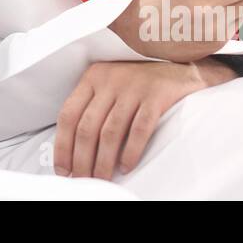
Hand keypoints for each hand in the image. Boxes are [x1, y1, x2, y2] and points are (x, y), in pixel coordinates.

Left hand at [54, 58, 234, 178]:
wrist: (181, 63)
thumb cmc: (140, 81)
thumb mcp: (110, 83)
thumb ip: (93, 105)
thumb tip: (74, 149)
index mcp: (93, 77)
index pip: (68, 114)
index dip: (63, 145)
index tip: (62, 169)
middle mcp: (110, 80)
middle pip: (87, 127)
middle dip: (81, 159)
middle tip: (82, 179)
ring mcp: (133, 87)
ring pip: (110, 132)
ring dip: (103, 161)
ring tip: (102, 179)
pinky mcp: (156, 96)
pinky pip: (139, 129)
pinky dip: (130, 152)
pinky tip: (126, 167)